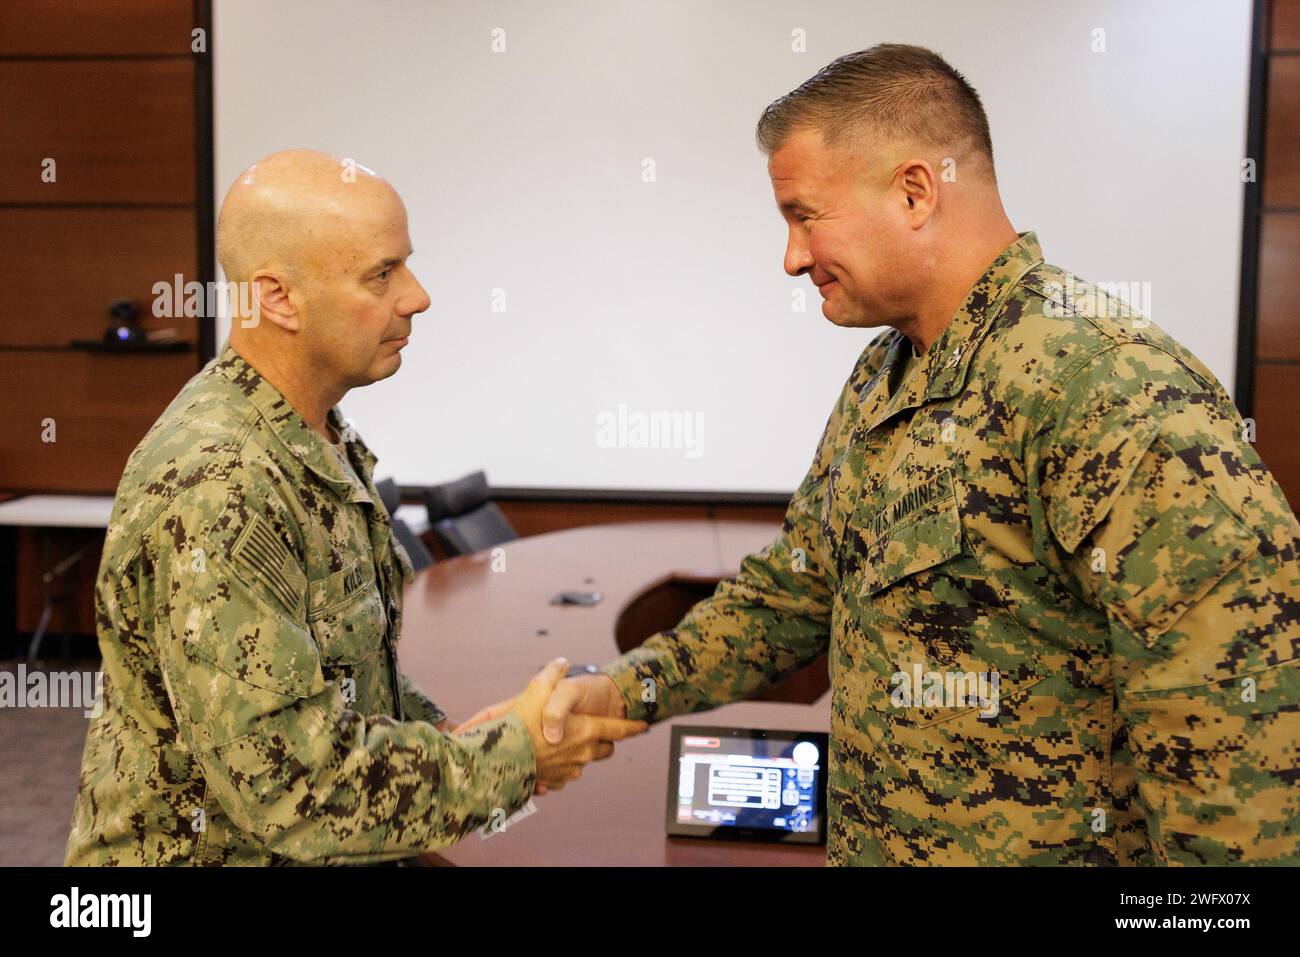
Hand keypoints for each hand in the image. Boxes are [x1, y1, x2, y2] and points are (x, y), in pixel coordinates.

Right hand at [508, 658, 645, 790]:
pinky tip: (550, 759)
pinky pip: (565, 776)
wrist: (501, 759)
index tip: (643, 725)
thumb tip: (561, 663)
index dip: (633, 727)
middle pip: (605, 749)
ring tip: (566, 743)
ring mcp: (568, 770)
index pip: (619, 730)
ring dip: (581, 754)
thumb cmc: (523, 723)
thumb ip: (553, 673)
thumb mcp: (540, 688)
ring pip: (585, 763)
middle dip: (604, 741)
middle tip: (595, 731)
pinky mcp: (553, 781)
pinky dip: (562, 768)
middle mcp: (582, 753)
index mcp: (586, 731)